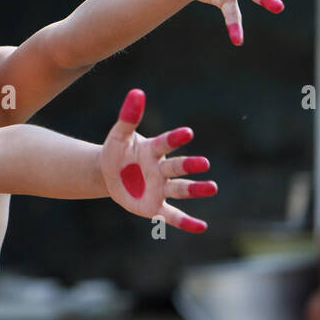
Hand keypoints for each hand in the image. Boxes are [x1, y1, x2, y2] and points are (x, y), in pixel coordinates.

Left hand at [101, 89, 215, 232]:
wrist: (107, 174)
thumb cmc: (116, 152)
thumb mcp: (118, 136)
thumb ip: (128, 117)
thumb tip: (136, 92)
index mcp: (153, 150)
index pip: (165, 143)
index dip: (174, 138)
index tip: (187, 132)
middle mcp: (161, 169)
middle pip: (177, 167)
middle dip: (189, 165)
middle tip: (204, 163)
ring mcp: (161, 188)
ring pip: (180, 188)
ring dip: (195, 189)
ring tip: (212, 187)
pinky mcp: (155, 206)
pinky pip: (172, 215)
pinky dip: (186, 222)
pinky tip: (202, 227)